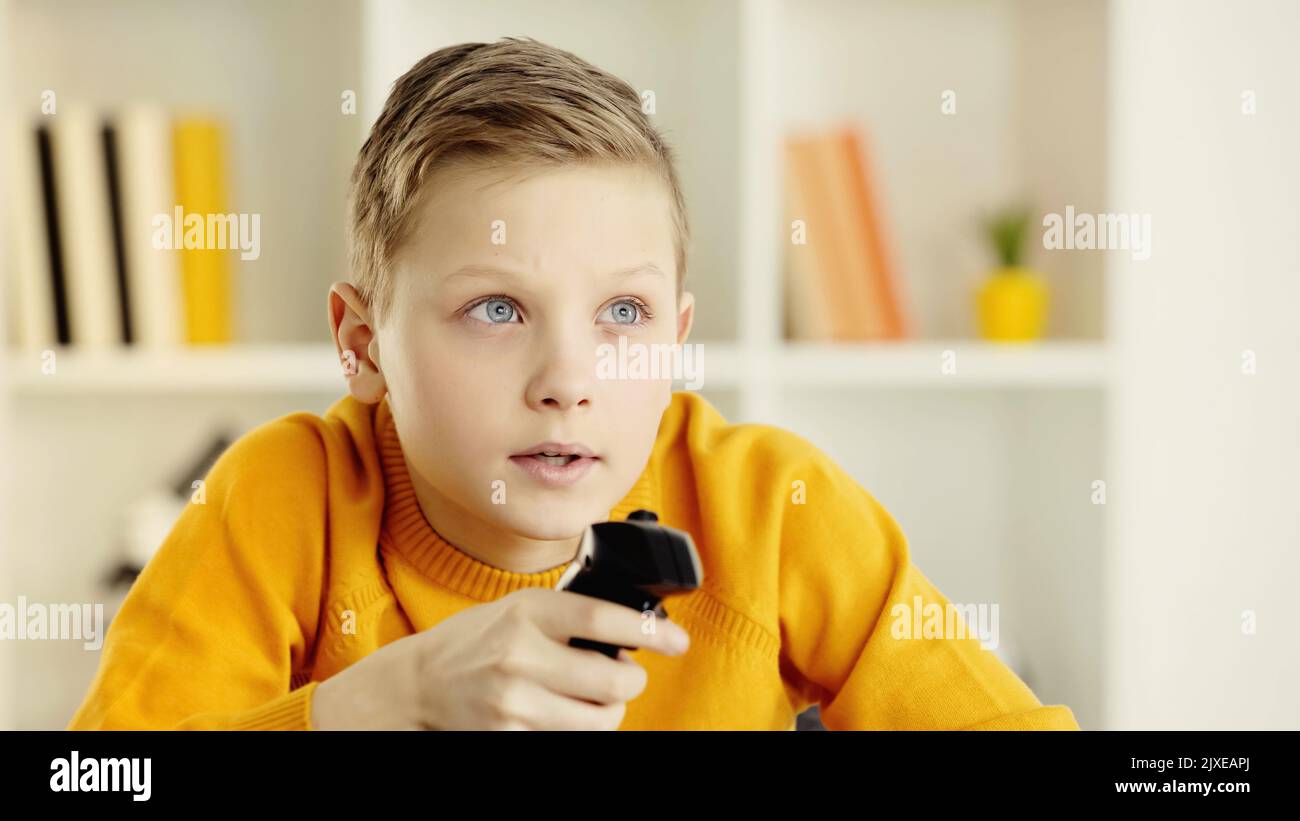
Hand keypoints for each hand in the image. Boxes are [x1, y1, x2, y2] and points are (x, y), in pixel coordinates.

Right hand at [310, 587, 689, 729]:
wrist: (418, 684)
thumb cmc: (477, 640)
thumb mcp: (519, 608)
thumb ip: (569, 613)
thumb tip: (634, 628)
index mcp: (527, 612)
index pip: (604, 620)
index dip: (651, 633)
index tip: (677, 641)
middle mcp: (520, 656)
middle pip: (613, 683)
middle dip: (631, 682)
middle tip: (625, 675)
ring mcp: (514, 703)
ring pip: (600, 720)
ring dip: (607, 711)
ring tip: (590, 697)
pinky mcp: (510, 736)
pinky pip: (572, 740)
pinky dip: (578, 729)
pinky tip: (561, 712)